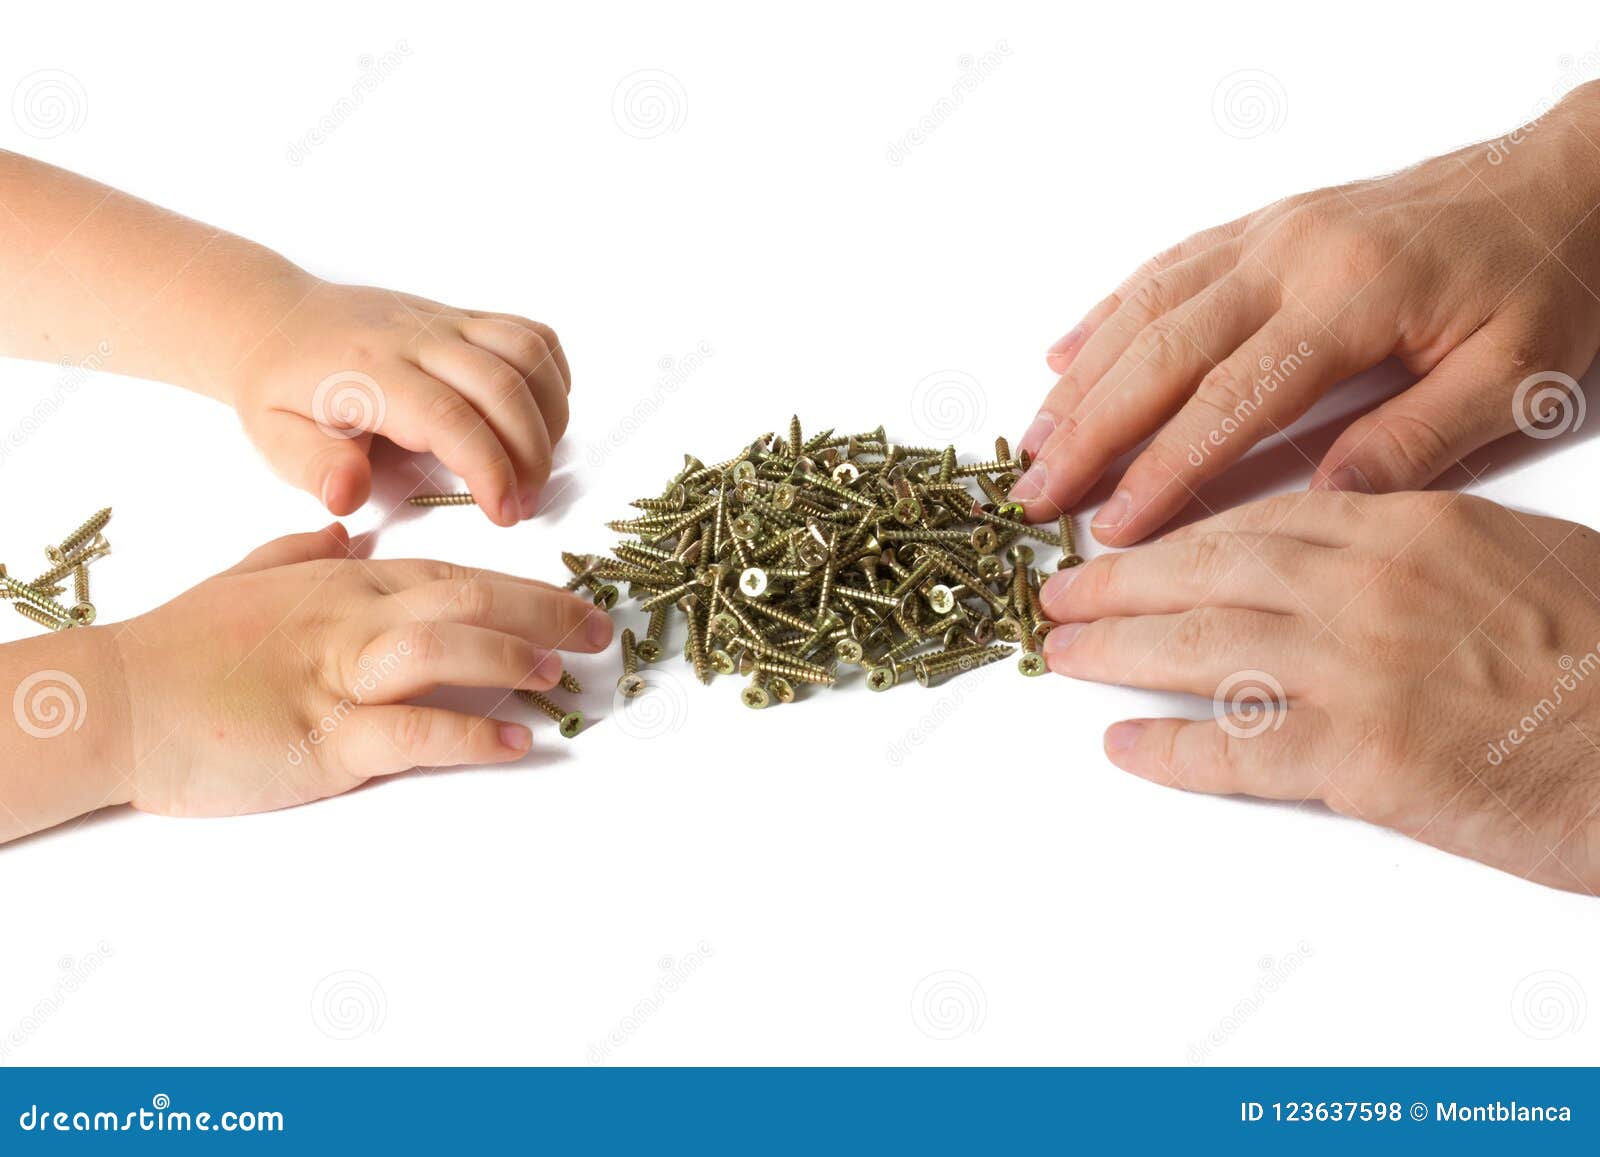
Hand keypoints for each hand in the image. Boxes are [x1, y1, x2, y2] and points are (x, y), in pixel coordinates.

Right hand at [108, 524, 611, 816]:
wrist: (116, 701)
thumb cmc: (184, 645)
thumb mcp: (252, 578)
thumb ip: (307, 551)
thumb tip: (348, 528)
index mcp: (346, 583)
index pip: (455, 574)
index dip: (523, 587)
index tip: (575, 600)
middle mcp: (353, 618)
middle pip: (468, 601)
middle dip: (544, 614)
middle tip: (598, 634)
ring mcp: (337, 675)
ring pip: (445, 649)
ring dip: (511, 660)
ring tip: (558, 678)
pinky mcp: (320, 738)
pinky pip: (411, 731)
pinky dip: (471, 735)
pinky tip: (515, 742)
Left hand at [232, 278, 570, 526]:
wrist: (276, 320)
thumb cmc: (281, 388)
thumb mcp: (274, 437)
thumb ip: (314, 467)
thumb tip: (345, 498)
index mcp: (370, 373)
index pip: (450, 418)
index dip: (490, 468)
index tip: (505, 512)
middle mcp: (416, 338)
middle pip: (504, 386)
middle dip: (531, 454)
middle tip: (523, 505)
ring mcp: (446, 322)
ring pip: (528, 353)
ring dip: (550, 415)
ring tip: (535, 464)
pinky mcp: (465, 318)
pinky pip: (531, 335)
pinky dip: (553, 377)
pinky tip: (538, 417)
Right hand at [1012, 80, 1599, 544]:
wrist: (1567, 177)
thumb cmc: (1548, 278)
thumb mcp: (1517, 376)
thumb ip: (1416, 440)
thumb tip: (1318, 503)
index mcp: (1351, 299)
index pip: (1231, 399)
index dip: (1163, 469)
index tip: (1112, 528)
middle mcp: (1292, 256)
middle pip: (1160, 353)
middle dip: (1089, 432)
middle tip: (1033, 495)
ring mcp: (1270, 233)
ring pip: (1146, 308)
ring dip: (1079, 380)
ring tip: (1029, 443)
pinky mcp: (1265, 223)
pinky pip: (1164, 266)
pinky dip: (1106, 313)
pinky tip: (1064, 353)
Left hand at [1038, 490, 1599, 892]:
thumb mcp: (1514, 558)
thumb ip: (1412, 550)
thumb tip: (1332, 562)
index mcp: (1408, 526)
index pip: (1260, 519)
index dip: (1180, 533)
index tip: (1129, 542)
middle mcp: (1368, 586)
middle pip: (1208, 570)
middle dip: (1120, 581)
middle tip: (1058, 593)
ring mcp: (1360, 669)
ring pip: (1201, 647)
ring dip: (1118, 651)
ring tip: (1060, 656)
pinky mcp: (1367, 758)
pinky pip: (1239, 750)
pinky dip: (1173, 750)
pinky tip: (1126, 747)